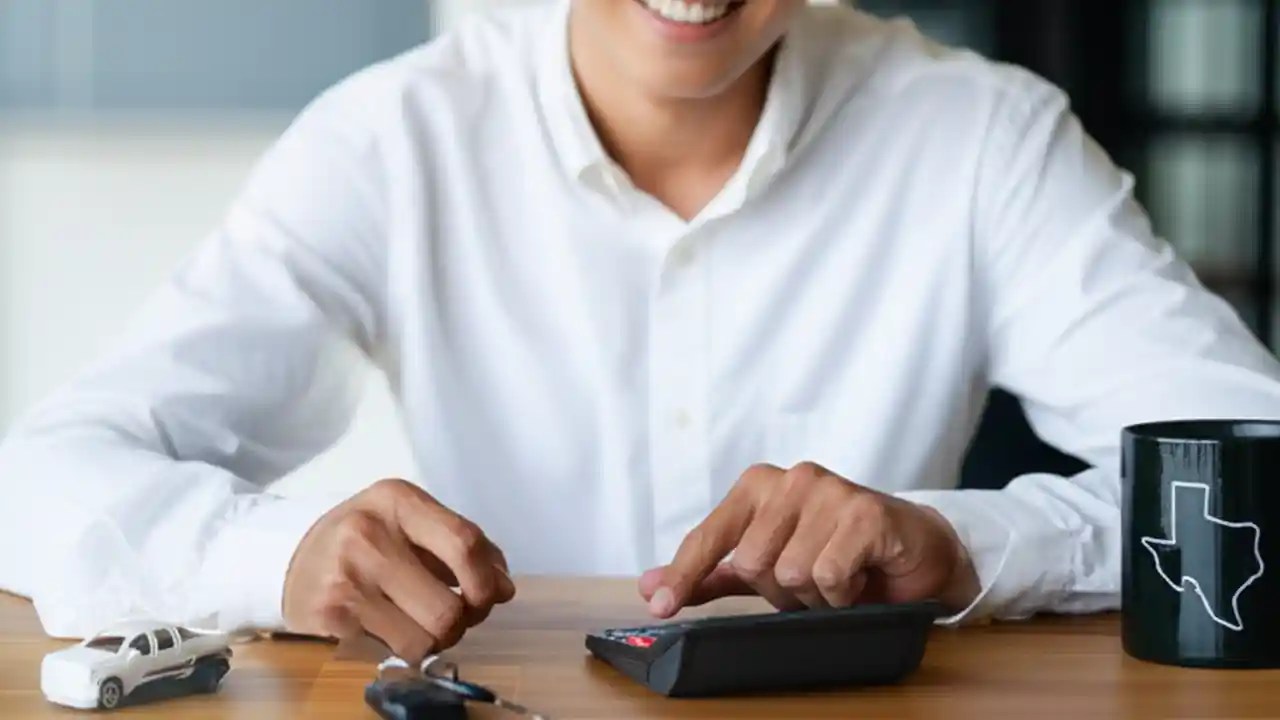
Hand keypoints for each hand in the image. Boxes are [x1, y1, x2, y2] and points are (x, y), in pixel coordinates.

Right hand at [283, 478, 514, 660]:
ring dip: (437, 640)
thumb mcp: (410, 521)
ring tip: (425, 625)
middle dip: (465, 620)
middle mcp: (370, 536)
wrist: (288, 558)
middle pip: (450, 607)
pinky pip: (395, 651)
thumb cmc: (363, 538)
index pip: (464, 542)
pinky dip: (406, 648)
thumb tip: (505, 587)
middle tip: (455, 615)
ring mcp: (348, 579)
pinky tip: (394, 629)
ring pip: (427, 638)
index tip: (491, 594)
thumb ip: (462, 546)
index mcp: (398, 501)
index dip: (487, 580)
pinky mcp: (332, 617)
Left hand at [640, 462, 979, 617]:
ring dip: (816, 594)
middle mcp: (789, 479)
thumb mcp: (768, 566)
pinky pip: (829, 575)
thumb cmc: (836, 552)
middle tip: (813, 580)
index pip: (709, 535)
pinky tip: (861, 575)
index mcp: (757, 486)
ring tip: (840, 577)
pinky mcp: (864, 512)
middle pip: (752, 564)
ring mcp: (828, 491)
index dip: (684, 573)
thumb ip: (712, 574)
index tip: (660, 605)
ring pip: (791, 573)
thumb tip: (650, 585)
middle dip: (781, 590)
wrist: (913, 549)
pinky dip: (843, 593)